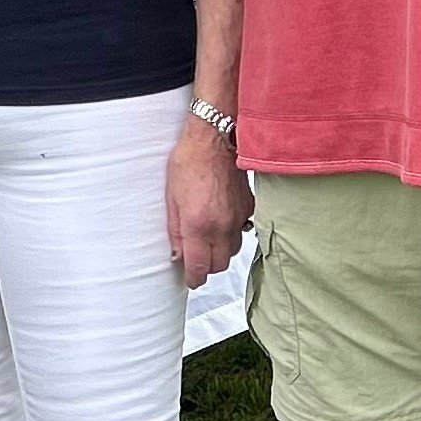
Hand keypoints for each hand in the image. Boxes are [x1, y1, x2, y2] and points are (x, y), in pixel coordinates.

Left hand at [166, 118, 251, 289]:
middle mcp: (220, 226)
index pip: (199, 267)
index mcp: (197, 225)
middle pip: (219, 265)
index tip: (191, 281)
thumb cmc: (187, 164)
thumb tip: (177, 255)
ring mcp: (238, 218)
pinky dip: (231, 235)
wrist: (215, 140)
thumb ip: (174, 231)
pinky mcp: (249, 208)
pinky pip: (241, 232)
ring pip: (232, 252)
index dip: (194, 279)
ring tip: (207, 241)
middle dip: (207, 267)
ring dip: (220, 253)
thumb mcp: (170, 198)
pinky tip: (221, 223)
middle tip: (196, 259)